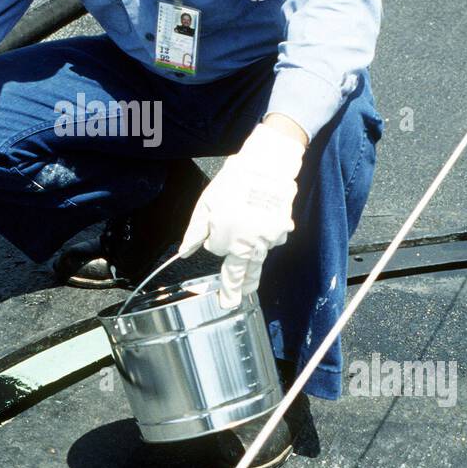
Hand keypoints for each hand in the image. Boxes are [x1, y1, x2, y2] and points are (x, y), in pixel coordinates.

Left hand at [177, 120, 305, 308]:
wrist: (268, 166)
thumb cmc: (235, 181)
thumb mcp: (206, 203)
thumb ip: (195, 232)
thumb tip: (184, 252)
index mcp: (227, 236)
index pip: (217, 252)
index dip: (214, 243)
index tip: (213, 237)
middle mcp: (248, 243)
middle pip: (241, 271)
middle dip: (236, 288)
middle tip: (232, 301)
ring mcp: (267, 238)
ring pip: (257, 261)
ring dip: (252, 272)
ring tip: (249, 287)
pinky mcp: (281, 231)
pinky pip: (271, 243)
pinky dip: (266, 244)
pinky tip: (263, 237)